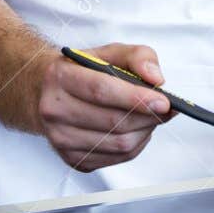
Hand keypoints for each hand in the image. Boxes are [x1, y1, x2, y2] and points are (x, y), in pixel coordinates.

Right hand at [36, 43, 172, 171]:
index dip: (135, 98)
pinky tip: (135, 129)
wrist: (48, 93)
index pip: (101, 90)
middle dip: (148, 116)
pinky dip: (136, 144)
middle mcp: (53, 110)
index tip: (163, 101)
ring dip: (144, 131)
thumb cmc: (82, 72)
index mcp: (60, 77)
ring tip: (150, 117)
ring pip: (119, 144)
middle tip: (166, 108)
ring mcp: (61, 139)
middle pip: (114, 121)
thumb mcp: (108, 53)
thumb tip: (156, 79)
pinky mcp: (73, 159)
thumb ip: (137, 57)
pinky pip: (118, 158)